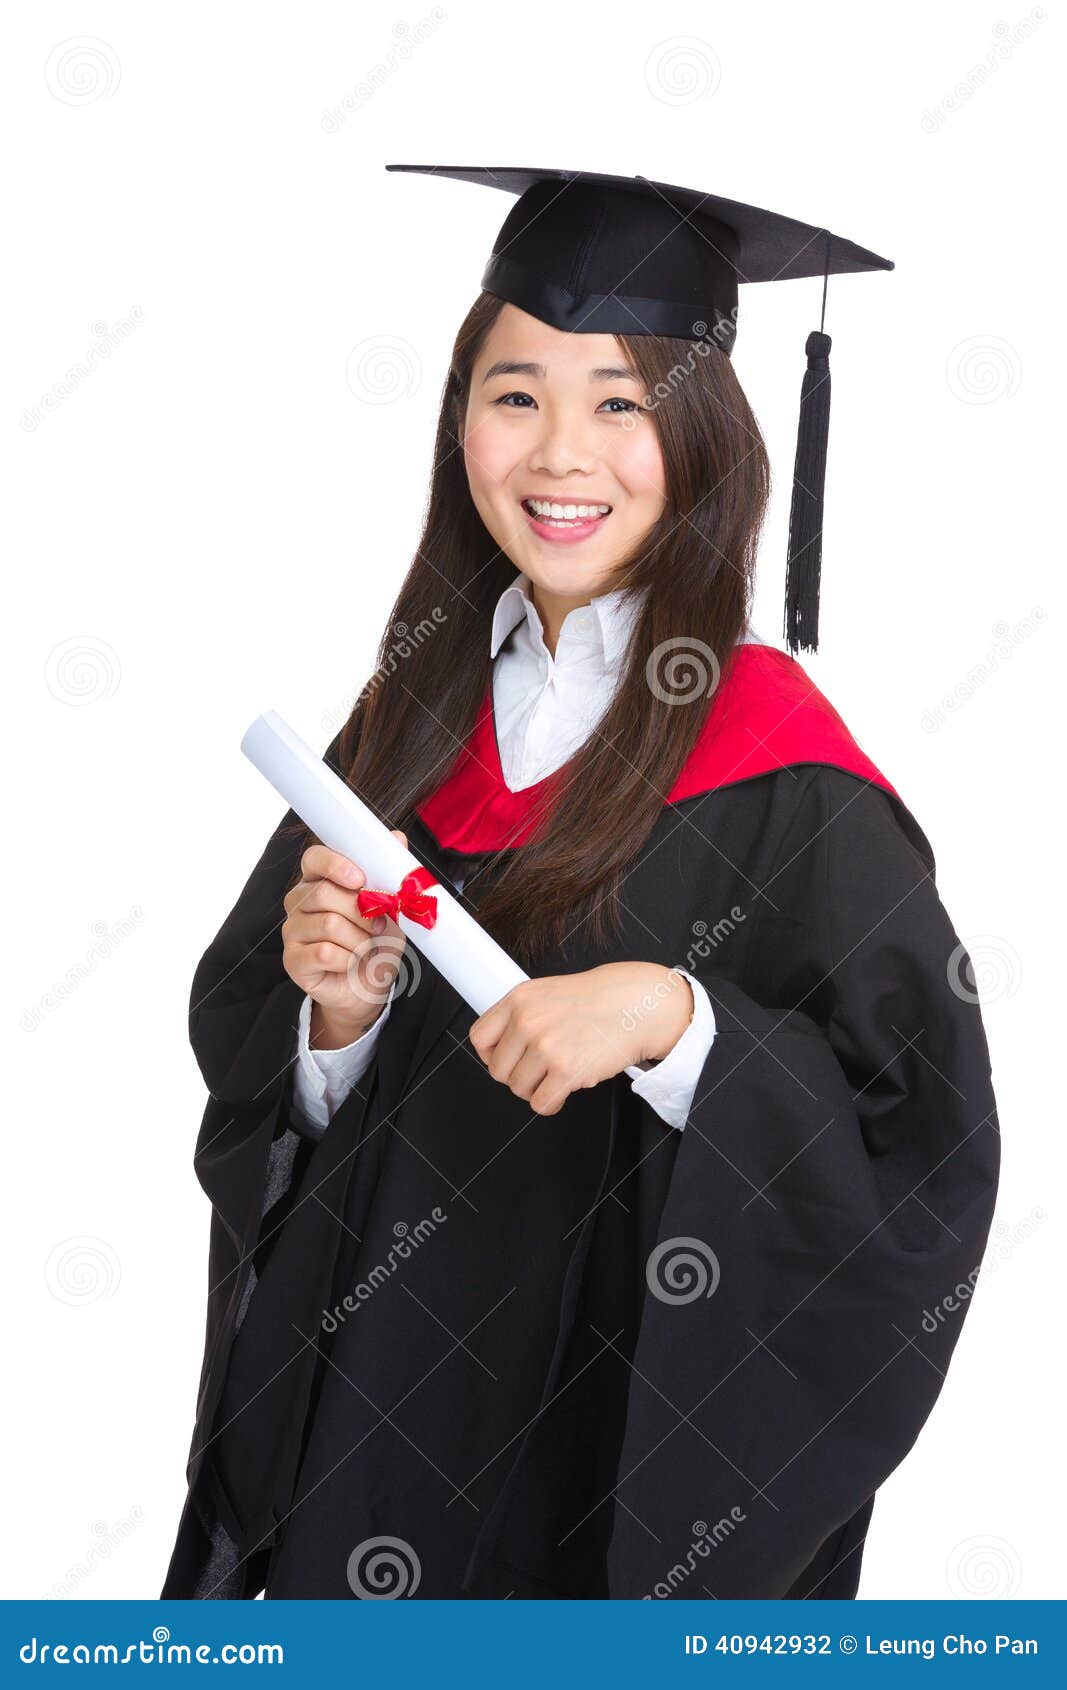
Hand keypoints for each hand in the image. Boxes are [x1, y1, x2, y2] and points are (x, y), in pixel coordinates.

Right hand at [281, 835, 408, 1042]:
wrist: (372, 986)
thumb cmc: (377, 942)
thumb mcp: (393, 906)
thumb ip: (390, 873)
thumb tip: (396, 837)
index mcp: (319, 880)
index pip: (314, 858)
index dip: (335, 864)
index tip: (361, 879)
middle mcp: (299, 901)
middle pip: (324, 892)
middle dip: (361, 911)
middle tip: (379, 925)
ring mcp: (292, 930)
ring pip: (328, 924)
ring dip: (359, 938)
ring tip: (366, 946)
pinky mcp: (293, 960)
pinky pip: (324, 952)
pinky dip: (348, 959)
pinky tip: (351, 962)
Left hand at [468, 961, 694, 1115]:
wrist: (637, 1005)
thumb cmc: (599, 999)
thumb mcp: (548, 992)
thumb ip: (522, 1015)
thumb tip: (502, 1046)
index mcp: (519, 999)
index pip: (479, 1038)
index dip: (491, 1055)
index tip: (506, 1059)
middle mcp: (528, 1021)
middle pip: (498, 1070)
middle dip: (518, 1075)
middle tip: (540, 1069)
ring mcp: (546, 1046)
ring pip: (518, 1089)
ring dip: (537, 1088)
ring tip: (557, 1073)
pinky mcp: (566, 1071)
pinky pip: (541, 1103)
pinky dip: (552, 1102)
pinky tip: (565, 1087)